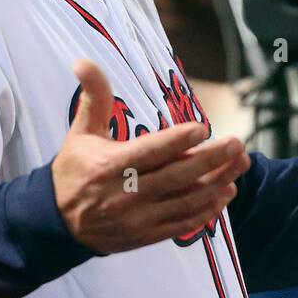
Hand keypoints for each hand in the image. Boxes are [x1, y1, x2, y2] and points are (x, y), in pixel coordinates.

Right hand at [52, 59, 249, 253]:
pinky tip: (226, 193)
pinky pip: (182, 224)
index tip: (202, 128)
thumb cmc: (74, 171)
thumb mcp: (81, 132)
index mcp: (109, 165)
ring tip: (240, 165)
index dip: (177, 141)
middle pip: (176, 176)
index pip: (149, 152)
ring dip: (216, 183)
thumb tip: (84, 61)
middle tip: (236, 144)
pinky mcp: (146, 235)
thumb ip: (94, 97)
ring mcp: (137, 218)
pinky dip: (207, 210)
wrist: (58, 224)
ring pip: (184, 201)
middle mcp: (124, 194)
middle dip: (210, 160)